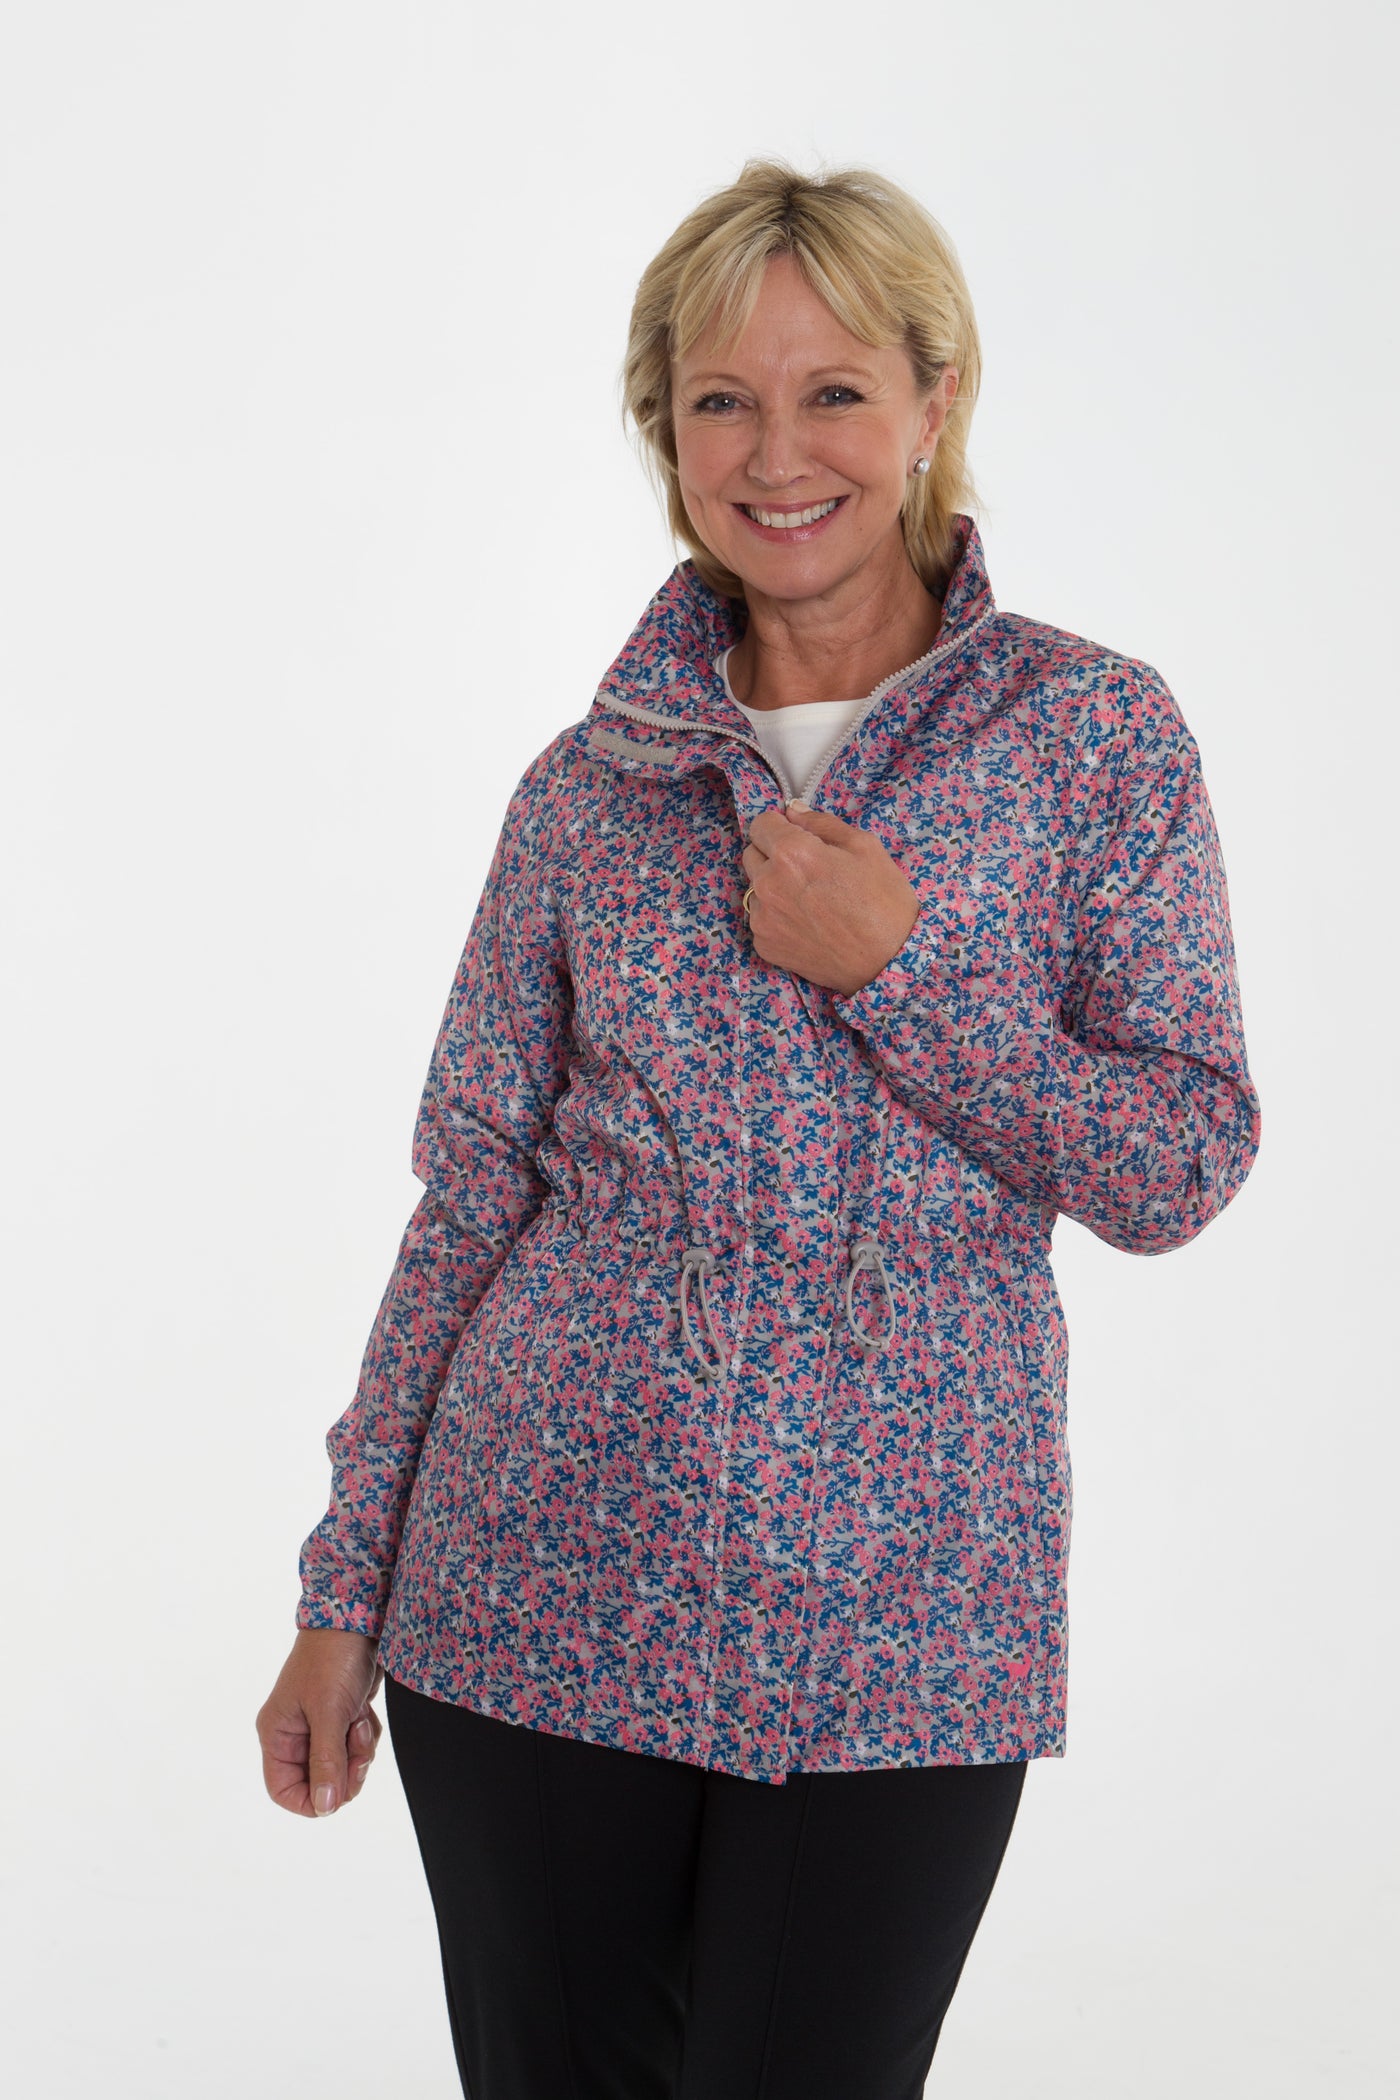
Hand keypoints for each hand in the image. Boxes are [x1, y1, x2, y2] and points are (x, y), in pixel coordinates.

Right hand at [256, 1628, 383, 1817]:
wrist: (359, 1619)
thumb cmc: (334, 1659)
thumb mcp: (329, 1713)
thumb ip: (327, 1761)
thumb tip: (324, 1807)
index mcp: (277, 1733)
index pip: (283, 1789)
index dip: (309, 1800)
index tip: (336, 1795)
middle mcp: (294, 1733)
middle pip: (319, 1781)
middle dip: (343, 1771)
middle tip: (358, 1751)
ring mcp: (320, 1726)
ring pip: (342, 1766)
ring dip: (358, 1751)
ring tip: (359, 1721)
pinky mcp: (342, 1717)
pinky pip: (356, 1747)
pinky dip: (366, 1735)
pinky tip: (365, 1713)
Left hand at [740, 800, 920, 996]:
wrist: (889, 962)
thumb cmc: (884, 901)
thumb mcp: (864, 846)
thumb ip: (821, 823)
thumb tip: (792, 811)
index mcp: (791, 853)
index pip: (760, 824)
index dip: (779, 826)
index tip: (794, 835)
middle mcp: (768, 884)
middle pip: (751, 854)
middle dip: (772, 854)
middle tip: (806, 868)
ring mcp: (763, 918)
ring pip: (754, 889)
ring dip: (773, 887)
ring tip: (809, 899)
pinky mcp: (765, 945)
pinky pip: (761, 919)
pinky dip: (777, 917)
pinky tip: (807, 923)